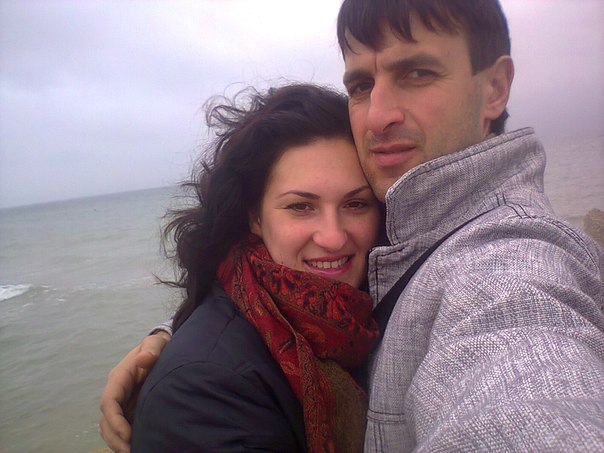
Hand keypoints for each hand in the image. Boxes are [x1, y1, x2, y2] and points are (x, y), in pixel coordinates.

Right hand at [99, 331, 170, 452]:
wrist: (162, 350)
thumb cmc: (158, 347)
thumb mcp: (156, 343)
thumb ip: (152, 349)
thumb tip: (144, 359)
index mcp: (119, 378)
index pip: (109, 402)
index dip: (115, 421)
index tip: (128, 435)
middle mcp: (117, 392)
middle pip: (106, 420)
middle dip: (115, 438)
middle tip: (131, 451)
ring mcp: (122, 403)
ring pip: (111, 428)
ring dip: (118, 442)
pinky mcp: (130, 410)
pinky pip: (122, 428)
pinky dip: (125, 440)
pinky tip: (139, 447)